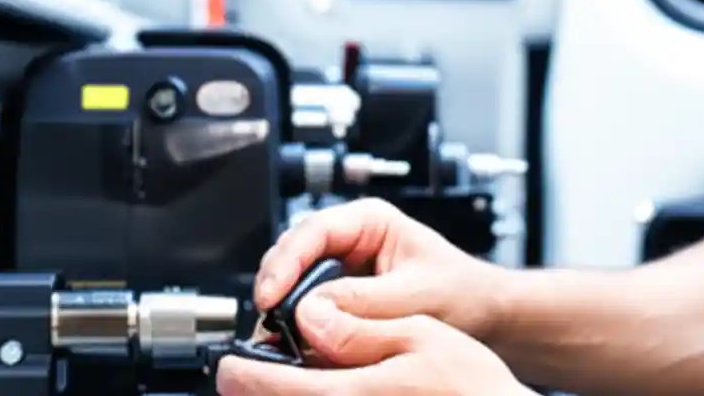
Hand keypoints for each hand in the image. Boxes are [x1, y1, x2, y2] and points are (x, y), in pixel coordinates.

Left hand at [216, 294, 534, 394]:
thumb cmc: (472, 387)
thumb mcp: (422, 335)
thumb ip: (359, 326)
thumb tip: (311, 315)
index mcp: (348, 394)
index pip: (263, 385)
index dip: (237, 367)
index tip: (231, 358)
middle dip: (257, 383)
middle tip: (265, 361)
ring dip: (282, 394)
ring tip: (298, 375)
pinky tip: (327, 390)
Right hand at [255, 198, 505, 339]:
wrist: (483, 314)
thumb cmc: (463, 291)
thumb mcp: (418, 295)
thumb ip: (367, 301)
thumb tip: (313, 308)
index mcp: (370, 220)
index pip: (313, 231)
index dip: (286, 262)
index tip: (272, 295)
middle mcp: (351, 240)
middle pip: (294, 255)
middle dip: (278, 288)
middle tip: (269, 323)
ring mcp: (343, 269)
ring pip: (296, 283)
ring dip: (285, 309)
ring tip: (279, 337)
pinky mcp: (341, 298)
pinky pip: (309, 308)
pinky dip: (300, 325)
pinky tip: (298, 344)